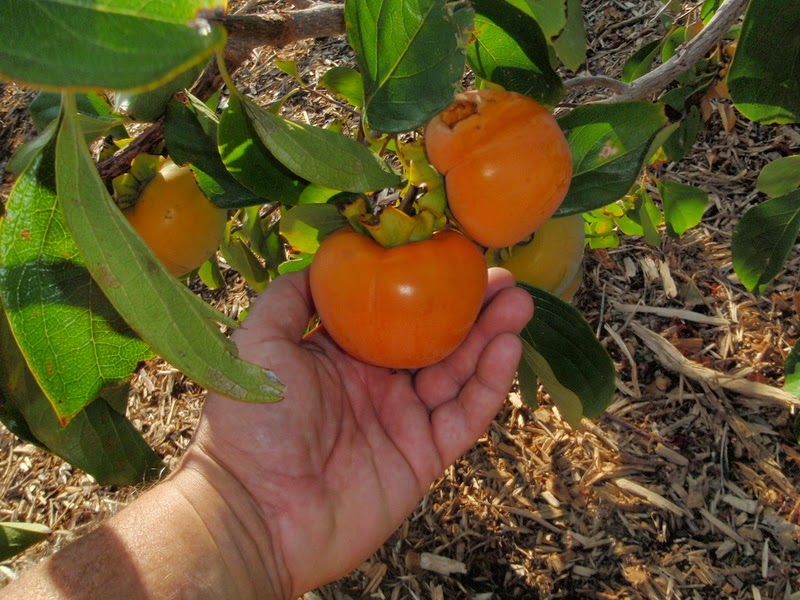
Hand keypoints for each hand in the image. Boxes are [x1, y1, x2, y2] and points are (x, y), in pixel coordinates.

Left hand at [186, 267, 532, 596]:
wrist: (256, 511)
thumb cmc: (252, 424)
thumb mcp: (260, 343)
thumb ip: (289, 299)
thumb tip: (321, 263)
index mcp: (344, 355)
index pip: (398, 314)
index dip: (429, 288)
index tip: (457, 258)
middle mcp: (378, 384)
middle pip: (438, 340)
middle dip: (474, 309)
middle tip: (506, 280)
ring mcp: (403, 421)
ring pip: (458, 374)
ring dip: (491, 339)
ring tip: (518, 306)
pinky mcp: (422, 458)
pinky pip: (463, 416)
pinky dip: (488, 385)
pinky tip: (506, 350)